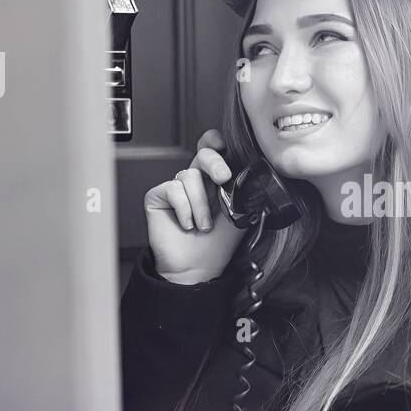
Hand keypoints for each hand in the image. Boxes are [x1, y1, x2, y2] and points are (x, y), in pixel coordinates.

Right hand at [143, 129, 244, 283]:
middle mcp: (195, 181)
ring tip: (203, 225)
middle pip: (202, 154)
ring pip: (189, 175)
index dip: (216, 142)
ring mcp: (175, 187)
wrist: (198, 267)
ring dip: (201, 204)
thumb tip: (253, 174)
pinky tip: (187, 224)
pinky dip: (184, 209)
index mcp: (214, 181)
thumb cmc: (217, 244)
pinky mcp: (157, 196)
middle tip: (224, 178)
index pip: (213, 150)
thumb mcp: (240, 213)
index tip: (225, 145)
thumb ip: (244, 191)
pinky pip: (173, 189)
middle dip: (215, 163)